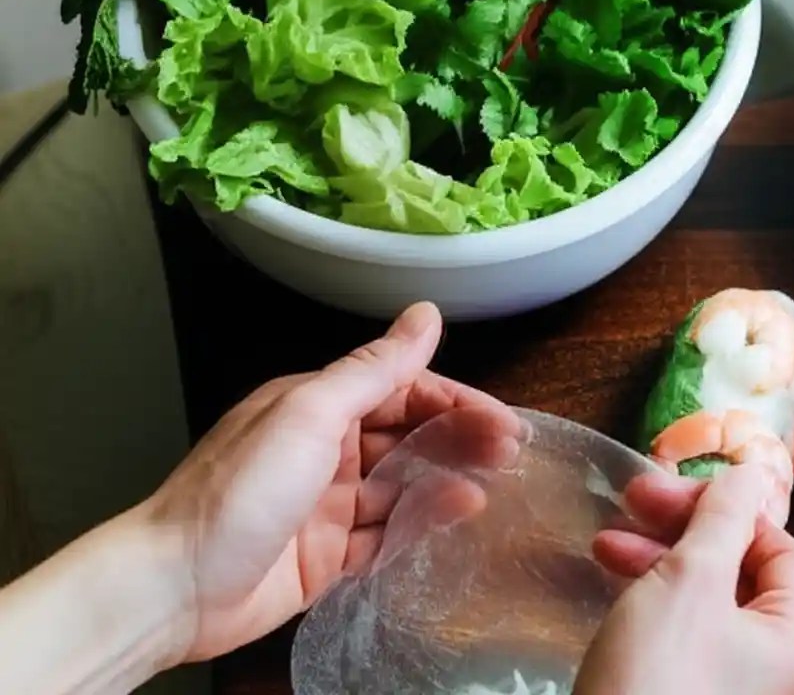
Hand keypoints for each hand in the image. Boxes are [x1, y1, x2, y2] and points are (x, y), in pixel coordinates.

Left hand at [144, 302, 521, 663]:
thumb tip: (426, 314)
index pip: (401, 389)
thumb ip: (374, 367)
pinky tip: (451, 524)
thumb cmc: (240, 492)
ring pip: (402, 486)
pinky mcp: (326, 555)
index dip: (456, 401)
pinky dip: (418, 528)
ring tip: (489, 491)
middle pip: (408, 435)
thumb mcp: (311, 414)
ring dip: (445, 484)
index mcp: (316, 404)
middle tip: (510, 456)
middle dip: (459, 440)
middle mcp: (324, 448)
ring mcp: (326, 504)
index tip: (504, 423)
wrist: (175, 587)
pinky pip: (385, 535)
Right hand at [577, 464, 793, 694]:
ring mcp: (730, 685)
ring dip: (657, 559)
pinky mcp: (687, 694)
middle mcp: (773, 666)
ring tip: (605, 542)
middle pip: (739, 572)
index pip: (781, 552)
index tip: (674, 491)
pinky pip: (681, 632)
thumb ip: (722, 520)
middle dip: (684, 531)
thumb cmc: (658, 673)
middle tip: (633, 501)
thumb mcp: (690, 581)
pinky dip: (650, 599)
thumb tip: (752, 473)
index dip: (731, 513)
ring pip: (704, 600)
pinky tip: (614, 580)